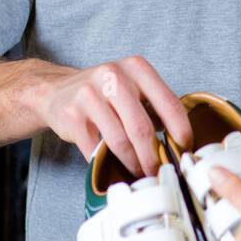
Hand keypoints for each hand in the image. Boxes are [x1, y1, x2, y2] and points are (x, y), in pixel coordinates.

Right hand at [36, 56, 193, 171]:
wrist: (56, 91)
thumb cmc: (104, 93)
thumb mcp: (132, 86)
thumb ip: (154, 105)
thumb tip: (179, 141)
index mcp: (136, 67)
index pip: (169, 103)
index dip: (181, 131)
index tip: (184, 150)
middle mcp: (113, 77)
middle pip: (142, 128)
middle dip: (153, 157)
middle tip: (159, 172)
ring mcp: (89, 95)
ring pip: (119, 142)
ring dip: (132, 164)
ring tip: (138, 172)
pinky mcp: (72, 116)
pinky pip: (95, 150)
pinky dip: (106, 164)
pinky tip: (112, 167)